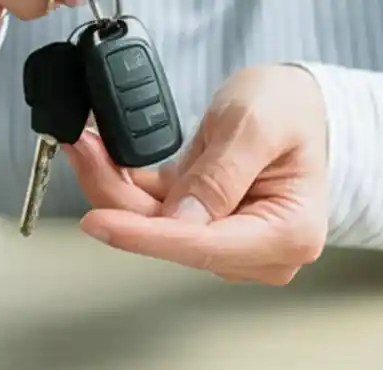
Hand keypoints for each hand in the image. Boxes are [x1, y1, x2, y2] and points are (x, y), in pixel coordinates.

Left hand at [66, 65, 328, 285]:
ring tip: (89, 147)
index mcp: (288, 235)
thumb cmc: (291, 110)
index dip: (146, 237)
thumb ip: (220, 174)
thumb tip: (183, 220)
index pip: (206, 246)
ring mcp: (235, 244)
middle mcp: (263, 252)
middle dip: (122, 200)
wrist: (298, 104)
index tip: (100, 223)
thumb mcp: (255, 125)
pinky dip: (129, 190)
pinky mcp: (209, 229)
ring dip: (119, 191)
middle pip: (176, 239)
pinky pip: (160, 217)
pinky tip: (103, 160)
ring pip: (160, 228)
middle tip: (84, 152)